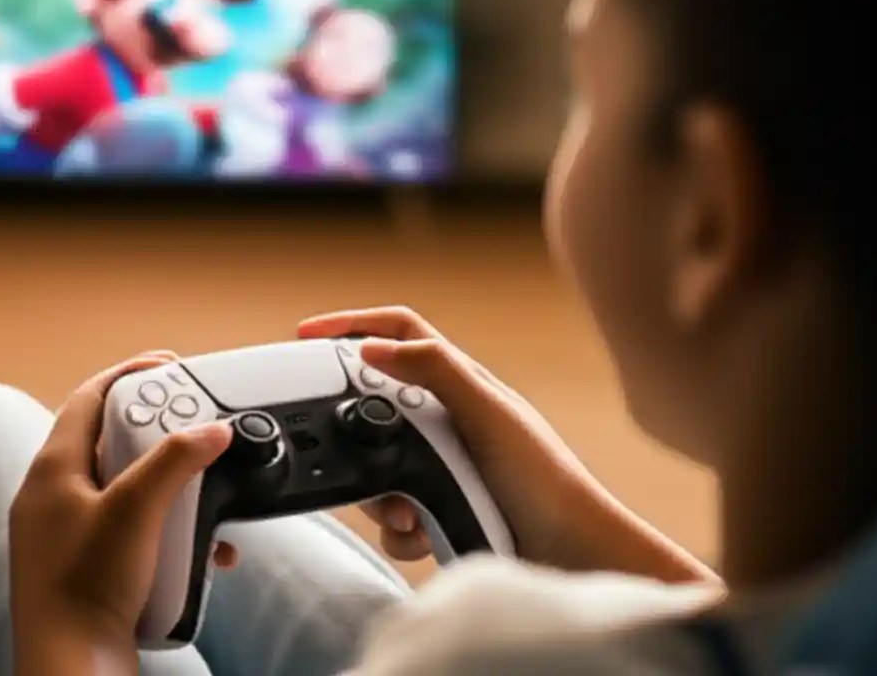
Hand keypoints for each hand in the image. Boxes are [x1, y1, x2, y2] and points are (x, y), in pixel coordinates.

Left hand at [9, 351, 235, 673]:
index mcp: (51, 469)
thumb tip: (211, 429)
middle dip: (157, 432)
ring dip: (166, 484)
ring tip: (201, 491)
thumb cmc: (86, 588)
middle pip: (108, 438)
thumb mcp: (137, 510)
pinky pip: (125, 524)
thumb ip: (176, 461)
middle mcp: (50, 494)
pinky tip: (196, 545)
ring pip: (121, 485)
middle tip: (194, 427)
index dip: (129, 373)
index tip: (170, 367)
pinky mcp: (81, 562)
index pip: (89, 397)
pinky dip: (162, 524)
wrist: (72, 662)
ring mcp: (62, 530)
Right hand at [299, 307, 717, 583]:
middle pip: (374, 406)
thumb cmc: (545, 478)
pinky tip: (423, 535)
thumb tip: (374, 348)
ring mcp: (442, 465)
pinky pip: (394, 515)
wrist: (569, 551)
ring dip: (383, 496)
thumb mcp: (489, 412)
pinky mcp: (439, 506)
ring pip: (378, 467)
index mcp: (461, 384)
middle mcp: (448, 419)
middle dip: (359, 438)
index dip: (353, 325)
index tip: (306, 334)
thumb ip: (435, 371)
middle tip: (355, 460)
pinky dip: (401, 531)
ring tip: (409, 513)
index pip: (400, 334)